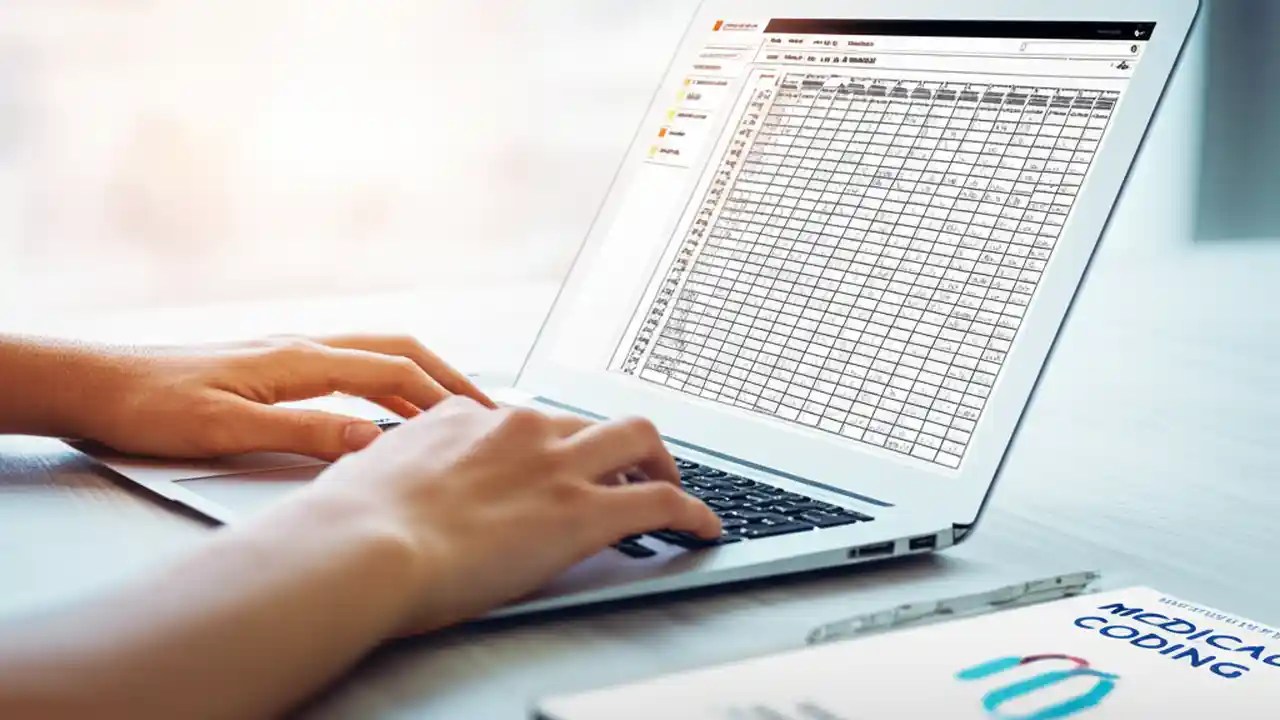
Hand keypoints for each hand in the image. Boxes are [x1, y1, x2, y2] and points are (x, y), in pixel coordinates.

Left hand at [69, 334, 493, 459]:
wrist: (95, 384)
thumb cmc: (150, 408)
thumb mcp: (227, 430)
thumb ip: (303, 433)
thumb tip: (373, 441)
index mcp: (298, 360)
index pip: (392, 373)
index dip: (440, 396)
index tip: (479, 422)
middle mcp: (300, 348)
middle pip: (395, 350)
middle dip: (446, 375)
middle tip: (486, 407)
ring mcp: (287, 354)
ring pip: (374, 354)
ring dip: (419, 375)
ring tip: (450, 406)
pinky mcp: (272, 368)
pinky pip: (348, 366)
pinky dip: (385, 381)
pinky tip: (384, 406)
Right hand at [303, 396, 721, 633]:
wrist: (365, 547)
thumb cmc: (350, 524)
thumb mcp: (368, 474)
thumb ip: (395, 469)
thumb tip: (383, 475)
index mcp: (467, 420)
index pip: (527, 422)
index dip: (550, 447)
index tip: (555, 466)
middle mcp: (519, 429)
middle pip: (590, 419)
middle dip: (617, 444)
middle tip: (630, 469)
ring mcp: (556, 466)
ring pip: (639, 439)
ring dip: (663, 464)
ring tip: (675, 491)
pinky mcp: (585, 511)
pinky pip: (662, 501)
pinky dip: (693, 512)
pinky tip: (703, 528)